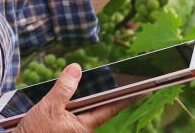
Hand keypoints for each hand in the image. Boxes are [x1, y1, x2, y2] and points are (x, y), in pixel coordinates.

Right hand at [14, 64, 139, 132]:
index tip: (145, 88)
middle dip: (106, 96)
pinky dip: (71, 106)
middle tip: (123, 81)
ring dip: (83, 101)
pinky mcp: (62, 131)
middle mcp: (81, 130)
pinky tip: (63, 100)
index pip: (111, 107)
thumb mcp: (48, 107)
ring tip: (86, 87)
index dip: (128, 97)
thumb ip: (64, 88)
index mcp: (84, 126)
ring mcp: (72, 132)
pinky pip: (72, 117)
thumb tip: (76, 69)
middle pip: (98, 109)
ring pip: (83, 113)